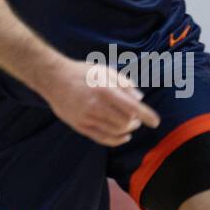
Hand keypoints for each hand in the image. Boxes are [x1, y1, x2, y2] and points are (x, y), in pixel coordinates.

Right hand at [45, 59, 160, 146]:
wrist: (53, 78)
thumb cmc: (82, 72)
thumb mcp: (105, 70)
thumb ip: (124, 84)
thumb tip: (139, 98)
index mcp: (104, 89)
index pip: (132, 107)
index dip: (146, 115)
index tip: (156, 122)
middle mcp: (96, 105)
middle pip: (125, 122)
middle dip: (135, 122)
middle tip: (138, 119)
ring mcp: (87, 117)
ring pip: (115, 132)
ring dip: (127, 130)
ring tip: (131, 125)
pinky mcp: (80, 125)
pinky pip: (102, 138)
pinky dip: (116, 140)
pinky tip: (123, 137)